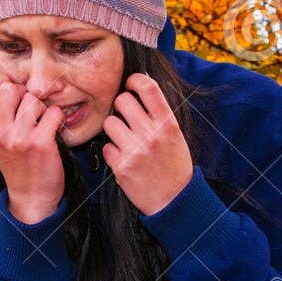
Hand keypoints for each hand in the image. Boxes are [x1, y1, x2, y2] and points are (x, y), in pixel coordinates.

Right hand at [0, 73, 65, 223]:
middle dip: (24, 92)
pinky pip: (53, 112)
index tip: (10, 89)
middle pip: (9, 87)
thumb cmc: (18, 166)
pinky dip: (57, 118)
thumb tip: (10, 84)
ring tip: (41, 123)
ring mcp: (20, 137)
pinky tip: (53, 130)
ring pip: (33, 98)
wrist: (31, 197)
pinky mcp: (41, 143)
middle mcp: (0, 131)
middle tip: (31, 109)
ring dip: (42, 107)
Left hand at [102, 73, 194, 215]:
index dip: (135, 80)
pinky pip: (106, 147)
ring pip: (109, 122)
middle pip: (122, 101)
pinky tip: (124, 157)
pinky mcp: (122, 167)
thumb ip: (158, 114)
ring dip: (114, 129)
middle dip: (120, 106)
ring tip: (124, 139)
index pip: (148, 87)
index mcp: (168, 124)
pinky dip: (112, 151)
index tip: (130, 84)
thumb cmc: (174, 164)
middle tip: (126, 116)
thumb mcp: (174, 135)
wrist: (175, 200)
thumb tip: (140, 87)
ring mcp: (135, 151)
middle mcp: (152, 134)